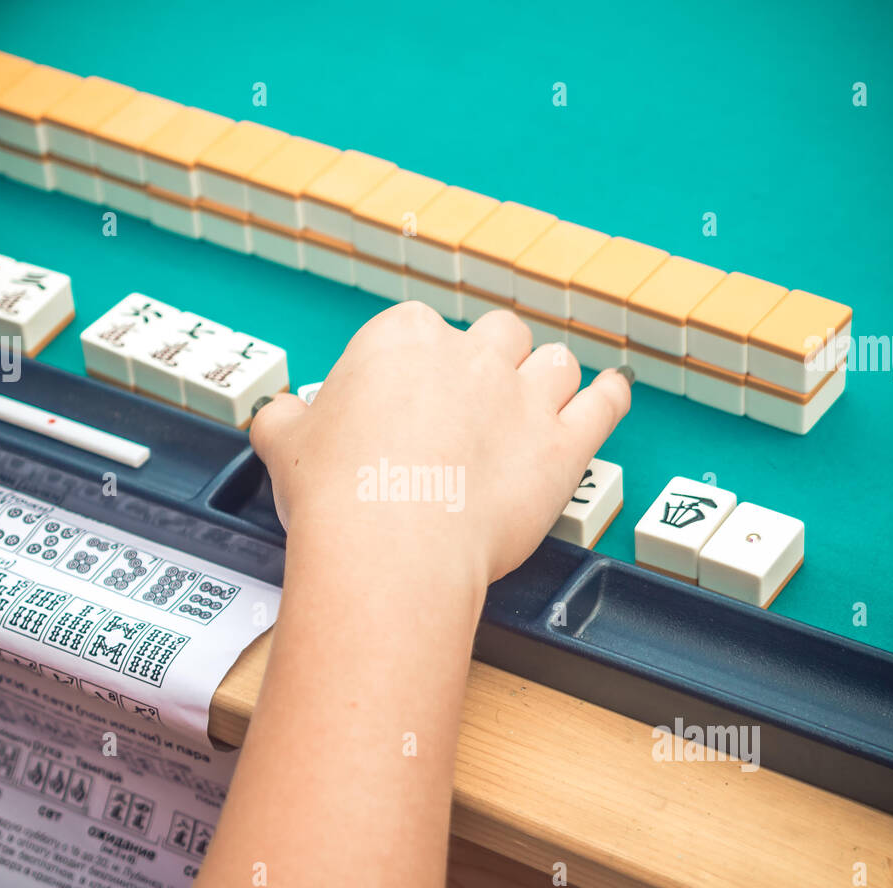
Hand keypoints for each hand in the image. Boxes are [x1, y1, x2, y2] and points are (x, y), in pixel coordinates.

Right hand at [250, 301, 631, 587]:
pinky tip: (611, 391)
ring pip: (553, 363)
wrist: (388, 549)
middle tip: (474, 409)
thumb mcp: (285, 443)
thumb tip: (282, 416)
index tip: (413, 405)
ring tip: (535, 405)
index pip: (422, 332)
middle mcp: (471, 354)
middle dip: (489, 365)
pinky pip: (604, 403)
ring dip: (546, 379)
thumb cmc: (336, 496)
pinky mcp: (563, 446)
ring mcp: (524, 397)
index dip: (421, 371)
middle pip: (497, 337)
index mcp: (402, 338)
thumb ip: (288, 418)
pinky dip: (610, 395)